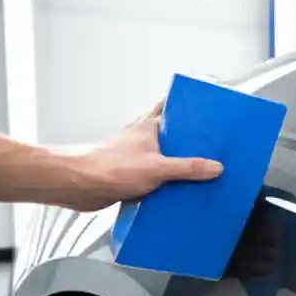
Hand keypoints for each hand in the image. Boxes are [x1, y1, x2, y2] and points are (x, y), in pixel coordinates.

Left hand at [62, 101, 222, 210]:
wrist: (80, 184)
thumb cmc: (110, 167)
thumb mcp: (158, 168)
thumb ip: (188, 168)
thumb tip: (214, 167)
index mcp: (147, 127)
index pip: (167, 108)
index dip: (182, 105)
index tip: (199, 105)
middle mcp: (139, 138)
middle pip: (165, 131)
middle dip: (183, 136)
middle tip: (204, 142)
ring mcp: (133, 156)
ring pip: (159, 154)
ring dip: (173, 160)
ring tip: (195, 169)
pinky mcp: (128, 174)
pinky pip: (152, 175)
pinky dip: (163, 180)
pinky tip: (173, 190)